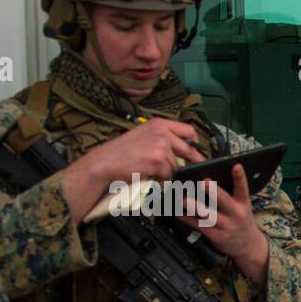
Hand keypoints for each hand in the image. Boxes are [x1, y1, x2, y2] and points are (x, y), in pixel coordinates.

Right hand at [79, 118, 204, 184]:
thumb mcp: (143, 135)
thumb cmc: (122, 151)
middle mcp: (162, 132)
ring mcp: (161, 146)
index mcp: (159, 123)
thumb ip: (163, 138)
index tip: (196, 152)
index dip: (195, 143)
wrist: (104, 162)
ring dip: (168, 171)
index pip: (189, 130)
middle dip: (191, 162)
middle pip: (189, 150)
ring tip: (150, 168)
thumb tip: (185, 149)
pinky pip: (169, 174)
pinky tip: (147, 173)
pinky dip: (161, 177)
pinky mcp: (158, 161)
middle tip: (191, 170)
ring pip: (177, 165)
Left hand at [174, 163, 268, 286]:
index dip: (239, 177)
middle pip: (224, 200)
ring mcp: (226, 226)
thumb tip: (208, 178)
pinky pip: (199, 226)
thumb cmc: (240, 220)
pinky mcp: (216, 236)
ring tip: (183, 199)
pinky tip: (177, 212)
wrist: (247, 245)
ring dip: (194, 206)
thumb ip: (230, 194)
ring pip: (208, 214)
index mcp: (242, 203)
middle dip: (213, 191)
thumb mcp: (241, 206)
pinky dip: (186, 218)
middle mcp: (236, 214)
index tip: (236, 166)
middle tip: (204, 181)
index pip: (242, 188)